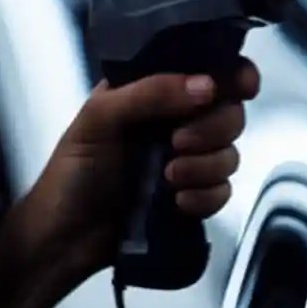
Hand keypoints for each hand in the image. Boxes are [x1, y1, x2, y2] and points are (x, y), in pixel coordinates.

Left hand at [25, 62, 258, 282]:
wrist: (63, 238)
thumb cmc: (73, 169)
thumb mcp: (99, 118)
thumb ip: (150, 93)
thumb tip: (207, 86)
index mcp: (155, 89)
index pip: (208, 69)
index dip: (233, 74)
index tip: (243, 87)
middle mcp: (177, 120)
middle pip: (230, 111)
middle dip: (213, 128)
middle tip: (178, 142)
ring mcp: (188, 159)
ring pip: (230, 152)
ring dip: (206, 166)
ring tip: (169, 178)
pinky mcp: (193, 196)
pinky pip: (223, 190)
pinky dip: (205, 197)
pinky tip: (177, 203)